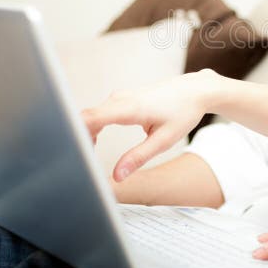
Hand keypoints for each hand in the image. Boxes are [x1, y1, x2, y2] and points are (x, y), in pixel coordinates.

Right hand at [81, 69, 221, 181]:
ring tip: (86, 155)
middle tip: (78, 162)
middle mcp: (120, 99)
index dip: (76, 133)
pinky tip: (95, 142)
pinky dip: (93, 127)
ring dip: (84, 133)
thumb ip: (138, 157)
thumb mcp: (164, 140)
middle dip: (78, 138)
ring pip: (90, 115)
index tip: (72, 152)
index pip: (91, 117)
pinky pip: (98, 112)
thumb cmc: (183, 112)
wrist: (194, 91)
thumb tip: (117, 176)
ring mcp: (119, 97)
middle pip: (86, 117)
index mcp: (130, 108)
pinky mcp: (121, 99)